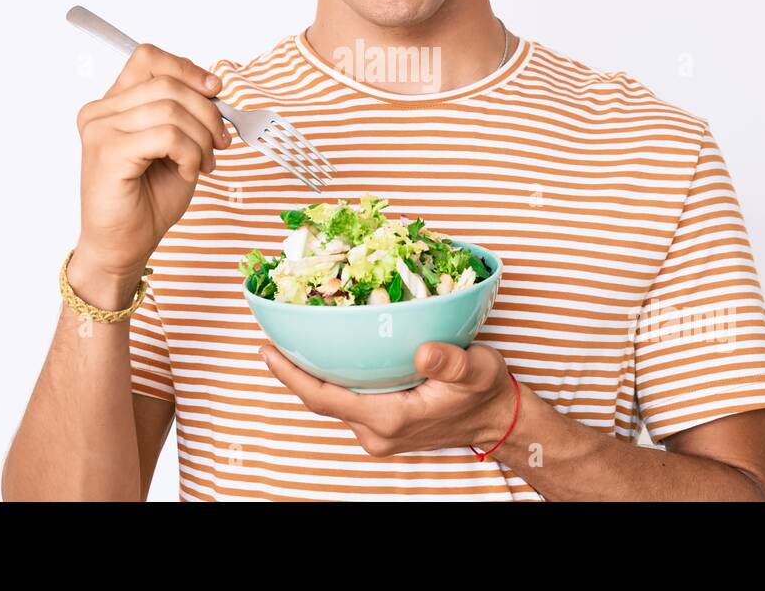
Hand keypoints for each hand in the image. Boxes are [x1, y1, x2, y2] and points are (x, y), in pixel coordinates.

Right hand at [72, 43, 230, 289]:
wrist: (124, 245)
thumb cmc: (148, 199)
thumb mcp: (177, 145)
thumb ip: (185, 113)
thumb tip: (213, 87)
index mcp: (113, 104)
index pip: (148, 58)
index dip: (187, 68)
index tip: (215, 90)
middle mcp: (100, 112)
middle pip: (167, 83)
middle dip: (207, 112)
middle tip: (221, 143)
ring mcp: (100, 130)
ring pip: (171, 109)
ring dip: (202, 138)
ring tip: (204, 163)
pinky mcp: (109, 152)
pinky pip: (168, 136)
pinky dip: (190, 153)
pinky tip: (188, 172)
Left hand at [257, 340, 518, 456]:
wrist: (498, 419)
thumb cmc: (486, 392)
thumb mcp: (476, 370)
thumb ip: (449, 363)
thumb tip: (422, 350)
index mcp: (390, 418)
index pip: (326, 399)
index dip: (291, 375)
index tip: (266, 349)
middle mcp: (377, 431)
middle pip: (321, 401)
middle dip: (293, 370)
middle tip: (271, 333)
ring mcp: (378, 432)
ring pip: (332, 401)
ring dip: (312, 374)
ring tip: (292, 337)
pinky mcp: (382, 425)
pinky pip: (346, 401)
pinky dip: (332, 379)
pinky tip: (326, 354)